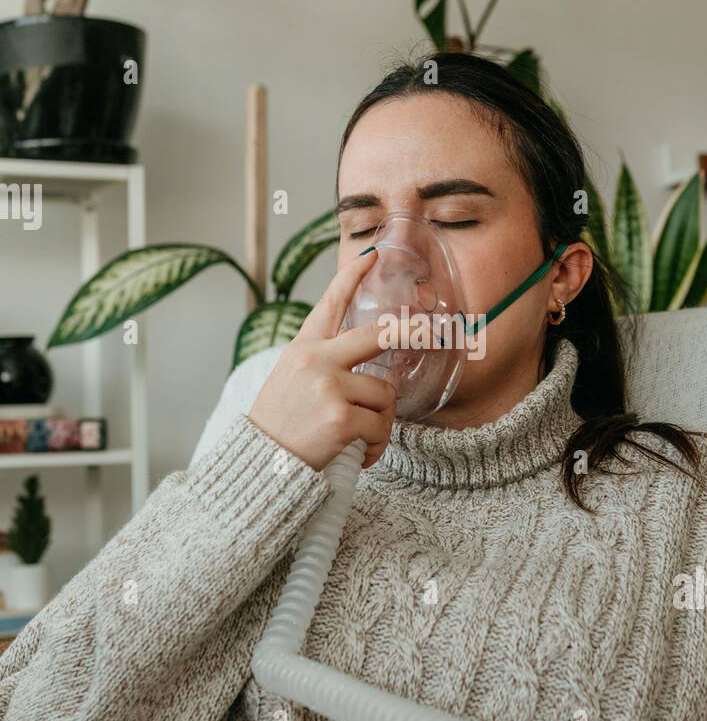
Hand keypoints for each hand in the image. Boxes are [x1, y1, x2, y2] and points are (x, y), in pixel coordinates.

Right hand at [248, 248, 396, 469]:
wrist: (262, 464)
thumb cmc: (280, 425)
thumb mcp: (289, 379)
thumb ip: (321, 362)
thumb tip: (363, 361)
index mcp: (303, 348)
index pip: (329, 304)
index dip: (351, 276)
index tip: (370, 256)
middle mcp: (316, 360)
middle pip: (377, 336)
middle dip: (408, 334)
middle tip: (429, 333)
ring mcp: (329, 387)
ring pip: (385, 394)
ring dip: (381, 421)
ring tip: (361, 438)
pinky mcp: (341, 418)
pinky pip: (381, 427)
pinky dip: (377, 446)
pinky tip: (362, 454)